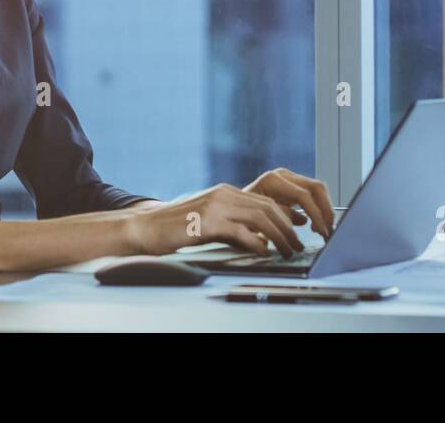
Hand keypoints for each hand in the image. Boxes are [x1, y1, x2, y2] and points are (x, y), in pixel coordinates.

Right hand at [128, 183, 306, 257]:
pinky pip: (240, 230)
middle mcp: (224, 194)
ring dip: (278, 236)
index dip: (285, 218)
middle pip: (267, 207)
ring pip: (259, 217)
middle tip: (297, 246)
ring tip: (287, 251)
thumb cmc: (178, 228)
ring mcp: (215, 206)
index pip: (265, 202)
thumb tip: (262, 241)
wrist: (147, 227)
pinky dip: (256, 242)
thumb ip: (235, 227)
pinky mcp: (207, 221)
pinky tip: (263, 252)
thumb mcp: (212, 223)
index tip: (296, 234)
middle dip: (287, 228)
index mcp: (226, 192)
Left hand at [243, 167, 335, 240]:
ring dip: (325, 211)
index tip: (322, 232)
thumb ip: (279, 217)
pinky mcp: (292, 187)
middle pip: (316, 188)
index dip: (316, 215)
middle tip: (328, 233)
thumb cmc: (238, 219)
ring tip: (324, 232)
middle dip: (326, 212)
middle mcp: (281, 175)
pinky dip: (319, 211)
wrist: (228, 213)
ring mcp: (287, 179)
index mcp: (271, 181)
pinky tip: (316, 227)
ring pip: (318, 190)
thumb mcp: (256, 222)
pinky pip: (313, 195)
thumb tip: (303, 221)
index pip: (304, 195)